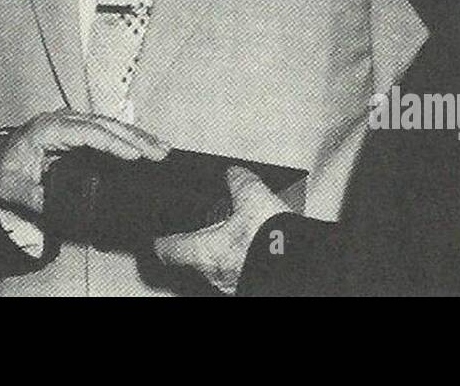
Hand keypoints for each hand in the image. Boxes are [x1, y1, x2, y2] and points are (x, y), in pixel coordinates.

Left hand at [0, 110, 168, 217]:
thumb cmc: (2, 171)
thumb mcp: (10, 187)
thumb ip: (31, 196)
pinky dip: (129, 137)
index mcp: (48, 129)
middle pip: (105, 125)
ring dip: (137, 136)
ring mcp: (72, 122)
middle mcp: (63, 120)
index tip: (135, 156)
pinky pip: (107, 130)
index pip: (88, 133)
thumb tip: (53, 204)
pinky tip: (146, 145)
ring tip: (163, 149)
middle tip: (160, 153)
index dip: (113, 143)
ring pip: (110, 125)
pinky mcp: (78, 129)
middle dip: (135, 139)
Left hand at [153, 166, 289, 294]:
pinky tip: (260, 246)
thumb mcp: (252, 197)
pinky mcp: (254, 286)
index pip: (166, 251)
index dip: (160, 241)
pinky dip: (246, 260)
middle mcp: (214, 274)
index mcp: (203, 252)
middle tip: (204, 230)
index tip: (157, 237)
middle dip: (199, 244)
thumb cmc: (270, 240)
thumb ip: (238, 181)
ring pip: (219, 269)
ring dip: (225, 253)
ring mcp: (233, 285)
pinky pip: (242, 273)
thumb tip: (234, 173)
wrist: (302, 267)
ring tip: (239, 235)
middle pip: (193, 261)